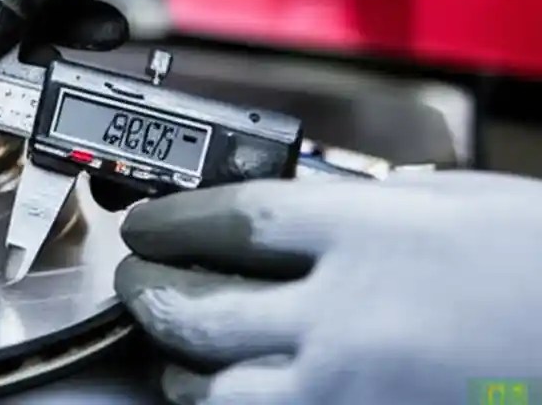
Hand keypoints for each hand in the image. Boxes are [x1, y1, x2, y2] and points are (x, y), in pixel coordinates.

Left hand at [114, 170, 541, 404]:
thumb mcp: (456, 205)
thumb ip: (363, 209)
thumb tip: (293, 216)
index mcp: (369, 237)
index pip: (228, 221)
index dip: (169, 221)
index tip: (147, 223)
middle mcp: (345, 319)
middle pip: (197, 306)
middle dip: (147, 290)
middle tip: (134, 277)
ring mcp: (348, 394)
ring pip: (214, 390)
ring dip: (180, 365)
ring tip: (172, 347)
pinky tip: (231, 395)